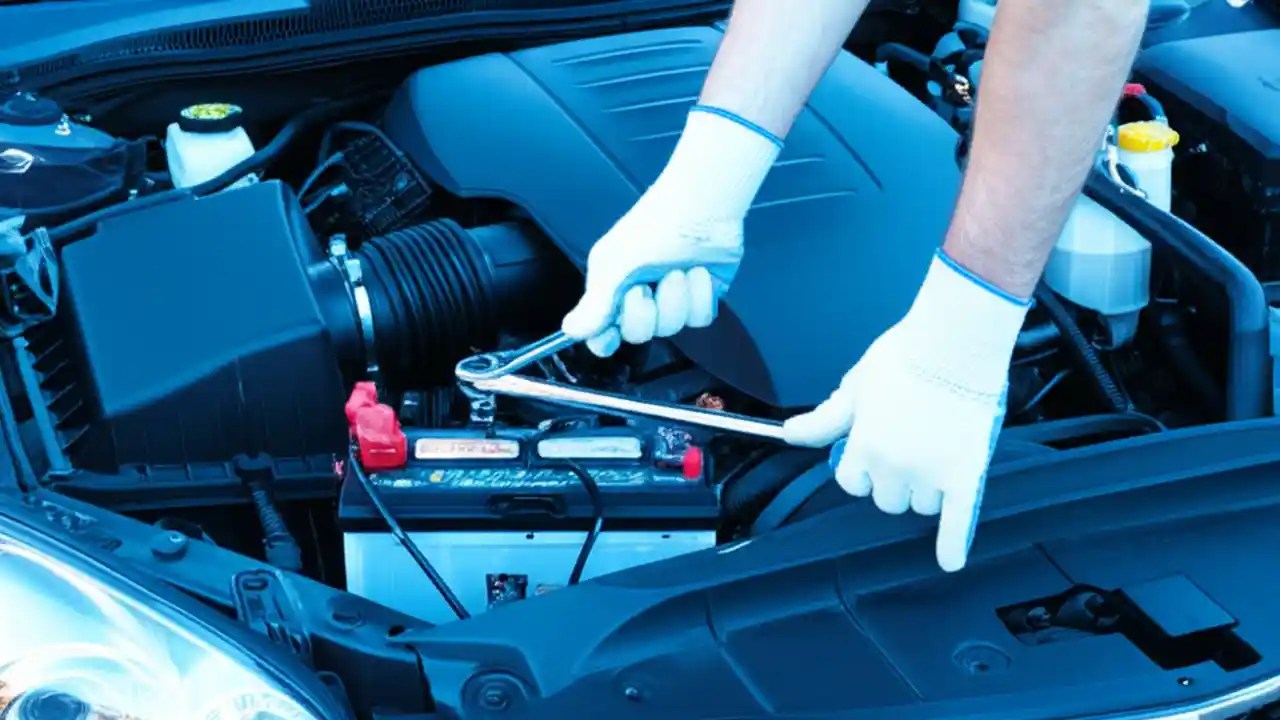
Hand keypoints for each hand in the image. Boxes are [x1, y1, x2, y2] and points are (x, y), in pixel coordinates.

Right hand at [561, 107, 780, 356]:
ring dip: (676, 296)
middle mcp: (640, 295)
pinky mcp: (700, 296)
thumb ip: (596, 303)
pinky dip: (700, 294)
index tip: (609, 339)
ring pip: (673, 327)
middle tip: (646, 285)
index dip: (604, 340)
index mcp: (611, 287)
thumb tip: (571, 330)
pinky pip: (699, 318)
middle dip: (645, 311)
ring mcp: (671, 298)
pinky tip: (699, 271)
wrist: (704, 204)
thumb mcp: (617, 264)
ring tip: (678, 268)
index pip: (601, 330)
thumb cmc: (656, 223)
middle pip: (638, 335)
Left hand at [782, 252, 1029, 571]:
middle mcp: (893, 467)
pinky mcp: (967, 475)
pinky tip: (949, 560)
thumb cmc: (906, 356)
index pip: (851, 482)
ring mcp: (931, 474)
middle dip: (892, 479)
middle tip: (907, 448)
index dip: (861, 467)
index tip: (872, 451)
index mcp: (862, 446)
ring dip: (923, 491)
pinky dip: (953, 543)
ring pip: (920, 505)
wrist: (957, 342)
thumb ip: (824, 420)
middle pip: (886, 498)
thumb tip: (789, 435)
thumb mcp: (855, 387)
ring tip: (935, 459)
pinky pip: (959, 520)